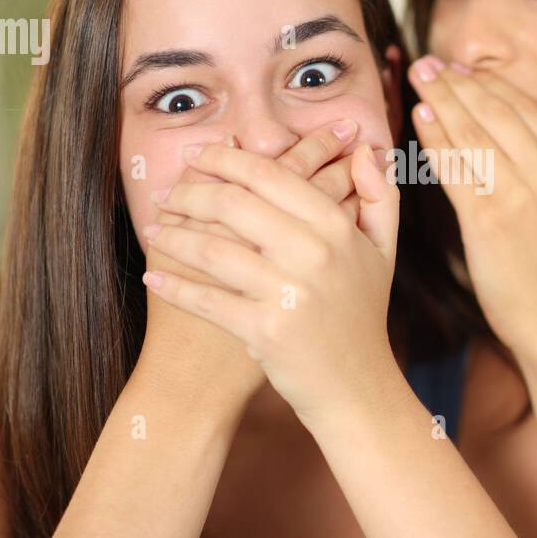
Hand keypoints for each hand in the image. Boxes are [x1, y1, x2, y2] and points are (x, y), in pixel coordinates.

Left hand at [140, 140, 403, 424]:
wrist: (357, 387)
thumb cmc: (364, 314)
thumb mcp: (383, 251)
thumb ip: (380, 196)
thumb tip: (370, 150)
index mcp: (337, 227)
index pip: (270, 175)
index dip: (225, 159)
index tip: (197, 154)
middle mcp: (315, 254)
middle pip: (234, 204)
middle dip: (190, 193)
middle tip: (167, 193)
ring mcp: (290, 292)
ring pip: (214, 250)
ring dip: (174, 236)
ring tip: (154, 230)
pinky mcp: (266, 330)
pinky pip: (208, 301)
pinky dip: (175, 287)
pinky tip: (152, 275)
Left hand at [406, 55, 536, 365]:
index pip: (526, 109)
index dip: (490, 85)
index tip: (462, 69)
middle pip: (495, 113)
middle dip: (457, 84)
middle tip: (428, 65)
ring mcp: (519, 194)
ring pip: (473, 133)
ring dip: (441, 102)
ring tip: (418, 80)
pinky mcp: (488, 219)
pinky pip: (456, 167)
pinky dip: (435, 140)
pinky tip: (419, 120)